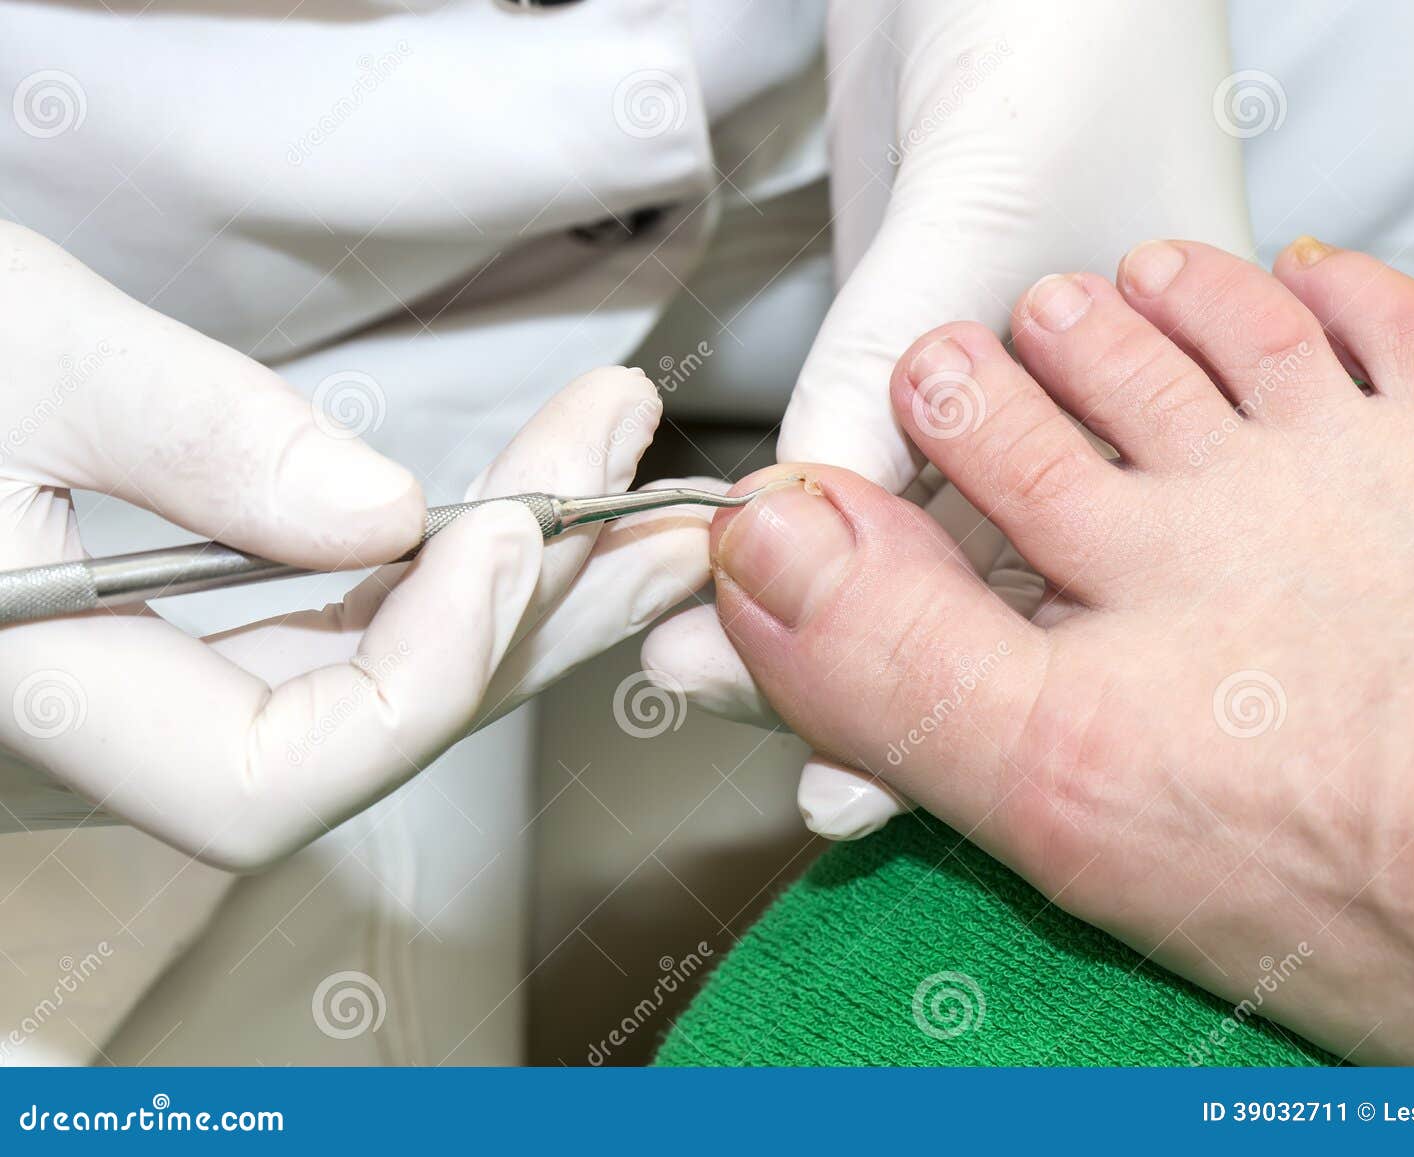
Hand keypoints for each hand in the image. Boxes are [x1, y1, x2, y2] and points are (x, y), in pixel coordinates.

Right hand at [0, 222, 708, 868]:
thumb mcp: (11, 347)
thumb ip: (189, 442)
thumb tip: (384, 519)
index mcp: (29, 697)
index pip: (273, 777)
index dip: (422, 672)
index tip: (516, 530)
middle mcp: (107, 728)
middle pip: (372, 731)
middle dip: (537, 617)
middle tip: (670, 519)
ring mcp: (155, 687)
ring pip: (380, 677)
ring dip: (526, 588)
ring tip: (636, 491)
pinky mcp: (190, 634)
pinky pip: (346, 627)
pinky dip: (449, 566)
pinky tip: (535, 502)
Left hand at [647, 0, 1255, 838]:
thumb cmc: (1068, 31)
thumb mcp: (981, 210)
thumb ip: (891, 372)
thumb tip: (805, 522)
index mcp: (1165, 423)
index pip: (1038, 601)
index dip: (940, 706)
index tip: (838, 793)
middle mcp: (1083, 426)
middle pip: (962, 584)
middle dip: (843, 665)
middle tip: (718, 716)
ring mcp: (994, 389)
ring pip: (899, 527)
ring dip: (802, 591)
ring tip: (695, 663)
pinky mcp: (914, 332)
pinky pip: (857, 448)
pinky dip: (798, 503)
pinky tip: (744, 556)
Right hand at [702, 239, 1413, 1062]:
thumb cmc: (1348, 870)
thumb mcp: (1057, 797)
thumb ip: (895, 666)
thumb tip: (768, 551)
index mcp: (1121, 581)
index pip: (987, 466)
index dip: (929, 419)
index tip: (906, 388)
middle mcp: (1226, 493)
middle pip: (1102, 385)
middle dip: (1030, 353)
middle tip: (997, 332)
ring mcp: (1364, 453)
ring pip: (1233, 335)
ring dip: (1168, 302)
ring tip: (1128, 282)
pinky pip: (1400, 326)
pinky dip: (1345, 292)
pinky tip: (1320, 281)